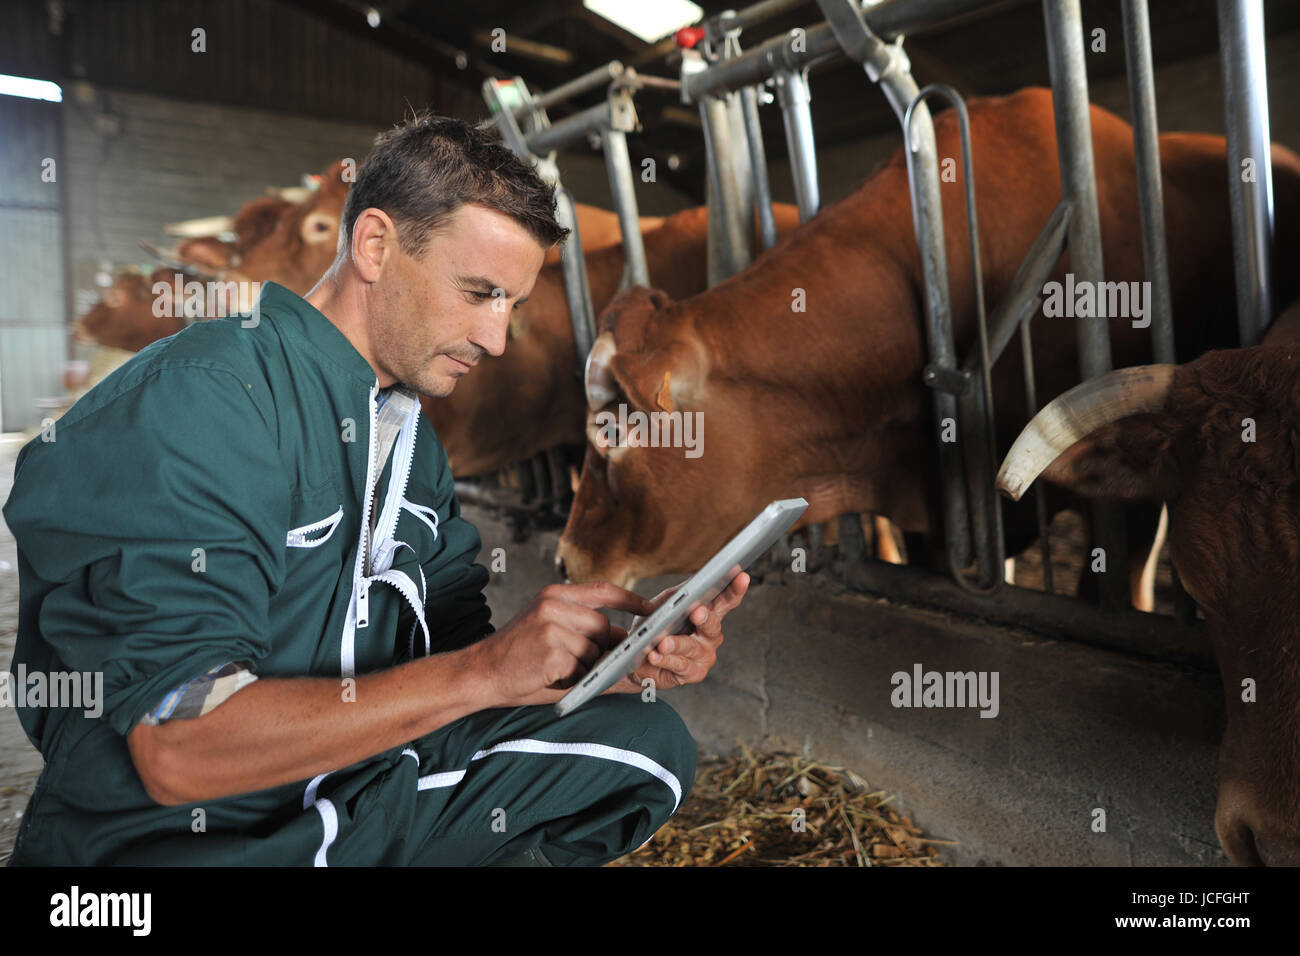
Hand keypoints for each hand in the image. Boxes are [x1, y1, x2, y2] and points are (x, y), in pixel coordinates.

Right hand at [473, 582, 653, 706]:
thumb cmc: (518, 656)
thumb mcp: (550, 632)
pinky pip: (582, 667)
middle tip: (580, 663)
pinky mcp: (551, 650)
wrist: (482, 672)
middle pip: (604, 626)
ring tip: (558, 669)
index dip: (630, 599)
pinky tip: (551, 675)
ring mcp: (551, 626)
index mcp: (555, 595)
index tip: (650, 609)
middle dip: (601, 648)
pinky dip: (573, 677)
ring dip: (585, 665)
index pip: (603, 589)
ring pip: (595, 648)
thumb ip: (586, 631)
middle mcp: (553, 604)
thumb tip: (628, 643)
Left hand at [604, 572, 750, 695]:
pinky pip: (681, 665)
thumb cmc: (654, 627)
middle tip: (697, 612)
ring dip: (677, 644)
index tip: (741, 576)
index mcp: (709, 613)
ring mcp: (704, 655)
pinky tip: (655, 655)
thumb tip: (695, 581)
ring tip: (663, 643)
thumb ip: (680, 593)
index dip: (735, 588)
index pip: (726, 599)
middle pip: (713, 624)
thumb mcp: (665, 604)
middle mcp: (711, 634)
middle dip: (705, 618)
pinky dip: (666, 660)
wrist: (637, 657)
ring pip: (693, 647)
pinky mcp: (694, 673)